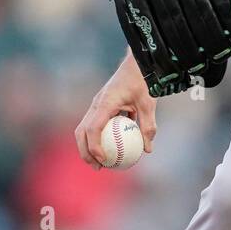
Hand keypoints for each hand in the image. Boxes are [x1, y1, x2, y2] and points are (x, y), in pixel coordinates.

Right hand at [75, 52, 156, 168]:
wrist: (138, 62)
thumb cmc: (143, 80)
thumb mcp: (149, 103)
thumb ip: (148, 126)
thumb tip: (147, 150)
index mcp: (105, 103)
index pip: (93, 128)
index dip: (94, 147)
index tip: (103, 160)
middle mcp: (97, 104)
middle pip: (81, 131)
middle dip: (85, 151)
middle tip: (97, 167)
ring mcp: (97, 104)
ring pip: (85, 128)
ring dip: (89, 146)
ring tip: (101, 163)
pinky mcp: (102, 105)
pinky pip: (96, 125)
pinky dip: (99, 138)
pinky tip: (112, 150)